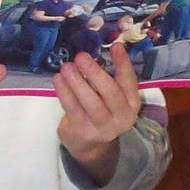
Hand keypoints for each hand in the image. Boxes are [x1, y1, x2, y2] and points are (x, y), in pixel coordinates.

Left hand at [53, 41, 140, 181]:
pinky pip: (72, 109)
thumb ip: (109, 76)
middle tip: (81, 56)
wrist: (88, 143)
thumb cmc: (100, 109)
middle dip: (95, 73)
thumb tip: (97, 47)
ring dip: (77, 82)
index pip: (129, 82)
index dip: (123, 64)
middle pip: (110, 93)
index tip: (116, 46)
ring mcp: (102, 127)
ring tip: (66, 66)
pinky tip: (58, 79)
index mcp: (131, 104)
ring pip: (90, 102)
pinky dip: (64, 93)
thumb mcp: (111, 96)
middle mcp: (121, 117)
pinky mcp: (82, 131)